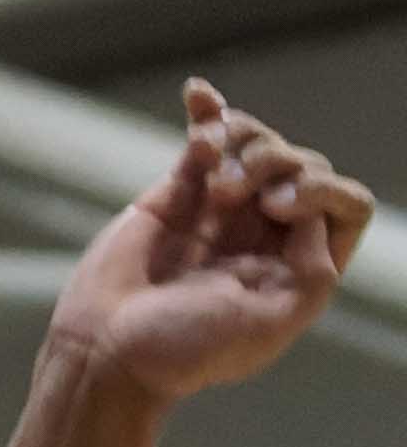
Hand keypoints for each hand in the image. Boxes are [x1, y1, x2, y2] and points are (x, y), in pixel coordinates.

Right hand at [50, 81, 371, 402]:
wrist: (104, 352)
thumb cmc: (184, 350)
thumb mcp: (273, 322)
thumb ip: (314, 267)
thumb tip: (310, 209)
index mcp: (298, 267)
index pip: (343, 203)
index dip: (323, 189)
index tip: (279, 207)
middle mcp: (266, 235)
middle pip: (303, 164)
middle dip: (278, 163)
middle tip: (234, 196)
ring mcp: (220, 211)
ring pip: (257, 145)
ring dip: (244, 144)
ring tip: (213, 180)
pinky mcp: (175, 195)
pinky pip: (203, 142)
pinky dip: (207, 114)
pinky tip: (198, 94)